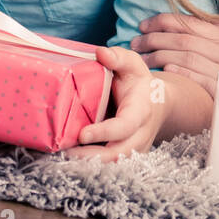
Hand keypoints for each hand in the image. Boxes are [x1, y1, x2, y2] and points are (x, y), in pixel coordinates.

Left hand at [65, 45, 164, 160]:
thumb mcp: (132, 65)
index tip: (83, 134)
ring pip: (111, 164)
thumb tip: (100, 52)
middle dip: (90, 158)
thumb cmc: (139, 82)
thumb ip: (118, 57)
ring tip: (61, 157)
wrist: (157, 104)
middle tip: (63, 152)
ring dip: (87, 164)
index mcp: (140, 111)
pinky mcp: (125, 157)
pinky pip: (108, 166)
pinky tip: (69, 159)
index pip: (124, 126)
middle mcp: (139, 135)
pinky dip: (89, 165)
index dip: (104, 132)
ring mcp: (134, 150)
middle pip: (117, 155)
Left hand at [133, 14, 218, 98]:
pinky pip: (201, 76)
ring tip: (142, 60)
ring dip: (160, 55)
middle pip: (182, 37)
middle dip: (154, 38)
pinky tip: (166, 70)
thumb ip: (213, 33)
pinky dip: (182, 71)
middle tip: (135, 42)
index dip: (161, 21)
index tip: (142, 25)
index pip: (187, 21)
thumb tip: (184, 23)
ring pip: (187, 54)